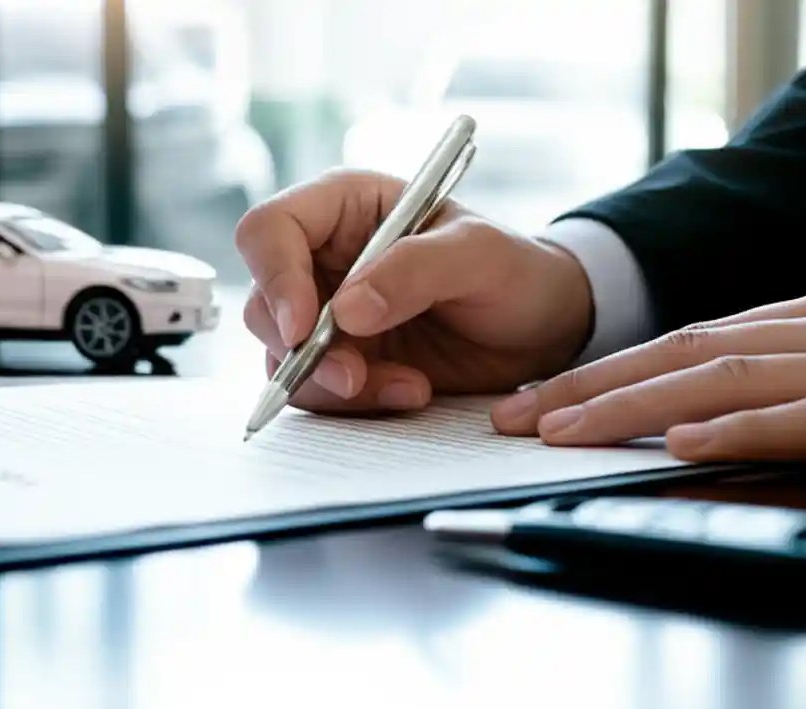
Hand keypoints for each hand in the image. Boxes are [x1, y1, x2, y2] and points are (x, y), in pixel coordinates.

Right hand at [235, 169, 593, 411]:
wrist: (542, 329)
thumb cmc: (515, 272)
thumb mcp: (479, 255)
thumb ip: (415, 270)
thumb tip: (348, 309)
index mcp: (345, 207)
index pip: (270, 229)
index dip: (275, 276)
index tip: (304, 327)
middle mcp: (324, 258)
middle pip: (264, 301)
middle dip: (301, 348)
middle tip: (354, 376)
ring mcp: (329, 314)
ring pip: (283, 356)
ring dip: (335, 385)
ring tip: (408, 385)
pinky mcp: (343, 361)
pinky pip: (317, 391)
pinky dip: (357, 404)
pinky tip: (411, 390)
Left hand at [491, 273, 805, 461]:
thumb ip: (798, 372)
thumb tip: (702, 409)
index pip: (695, 337)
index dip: (609, 371)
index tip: (539, 399)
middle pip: (690, 349)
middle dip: (591, 384)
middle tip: (514, 417)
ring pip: (729, 374)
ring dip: (634, 405)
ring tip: (561, 432)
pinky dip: (739, 429)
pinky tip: (679, 445)